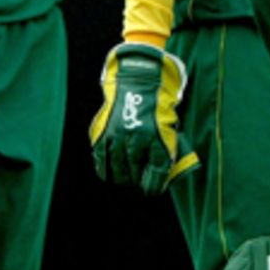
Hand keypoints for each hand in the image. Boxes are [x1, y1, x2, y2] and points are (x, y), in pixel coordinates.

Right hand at [90, 43, 197, 194]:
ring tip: (126, 180)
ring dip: (122, 178)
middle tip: (139, 184)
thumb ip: (164, 149)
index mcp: (158, 138)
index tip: (153, 190)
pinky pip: (101, 158)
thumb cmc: (158, 104)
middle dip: (137, 182)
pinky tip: (109, 174)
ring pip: (117, 169)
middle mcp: (137, 140)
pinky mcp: (103, 132)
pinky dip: (104, 169)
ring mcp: (118, 136)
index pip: (156, 173)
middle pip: (135, 173)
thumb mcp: (169, 125)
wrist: (138, 79)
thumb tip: (159, 172)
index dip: (155, 185)